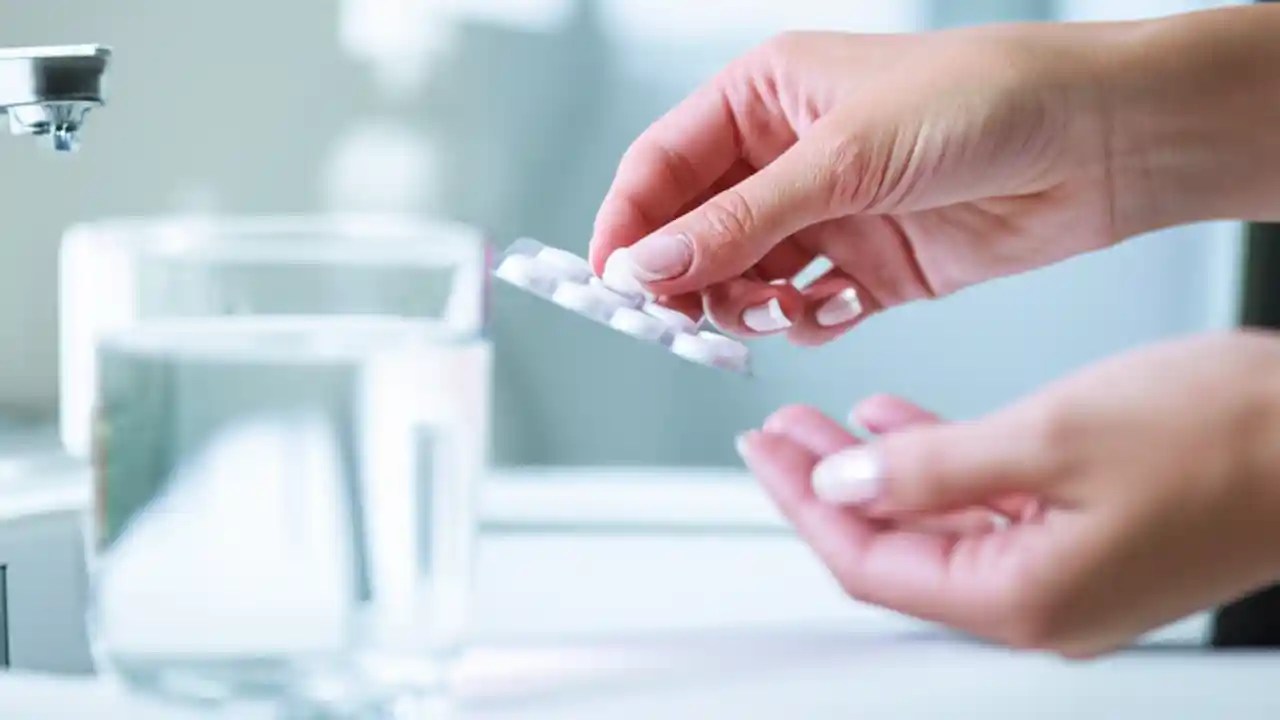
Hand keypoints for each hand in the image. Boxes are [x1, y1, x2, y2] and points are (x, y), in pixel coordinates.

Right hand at [590, 23, 1122, 343]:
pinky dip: (805, 322)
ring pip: (745, 278)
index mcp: (766, 97)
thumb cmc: (988, 100)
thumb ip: (742, 218)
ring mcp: (831, 214)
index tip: (609, 284)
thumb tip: (650, 262)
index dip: (629, 226)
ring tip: (773, 311)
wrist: (1104, 143)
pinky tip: (830, 310)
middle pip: (696, 231)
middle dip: (684, 278)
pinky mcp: (873, 266)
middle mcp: (790, 156)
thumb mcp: (846, 156)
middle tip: (679, 320)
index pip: (663, 166)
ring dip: (745, 305)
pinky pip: (807, 309)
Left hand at [736, 331, 1279, 656]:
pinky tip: (904, 426)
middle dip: (828, 485)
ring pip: (936, 524)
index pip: (870, 561)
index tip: (762, 451)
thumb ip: (932, 467)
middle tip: (777, 435)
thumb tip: (844, 484)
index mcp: (1023, 597)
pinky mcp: (1091, 538)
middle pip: (895, 547)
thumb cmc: (1232, 436)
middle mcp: (1039, 602)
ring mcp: (1067, 573)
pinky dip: (941, 464)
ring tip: (822, 422)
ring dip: (877, 470)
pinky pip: (988, 507)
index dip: (803, 503)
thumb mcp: (1052, 435)